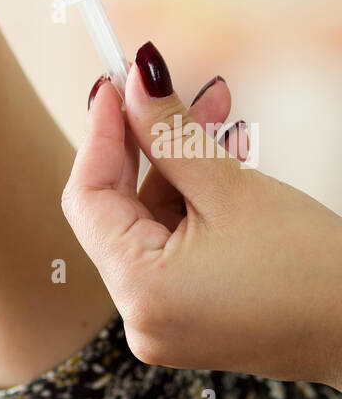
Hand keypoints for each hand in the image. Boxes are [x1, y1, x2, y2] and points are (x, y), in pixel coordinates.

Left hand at [62, 42, 341, 387]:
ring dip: (180, 161)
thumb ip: (170, 131)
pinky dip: (196, 198)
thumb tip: (134, 79)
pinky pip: (178, 241)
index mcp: (138, 291)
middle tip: (169, 88)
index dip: (100, 132)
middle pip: (120, 206)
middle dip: (150, 140)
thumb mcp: (230, 188)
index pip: (86, 197)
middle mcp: (141, 315)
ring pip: (154, 217)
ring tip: (220, 111)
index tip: (116, 82)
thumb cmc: (312, 271)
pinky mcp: (196, 313)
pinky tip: (229, 153)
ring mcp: (168, 319)